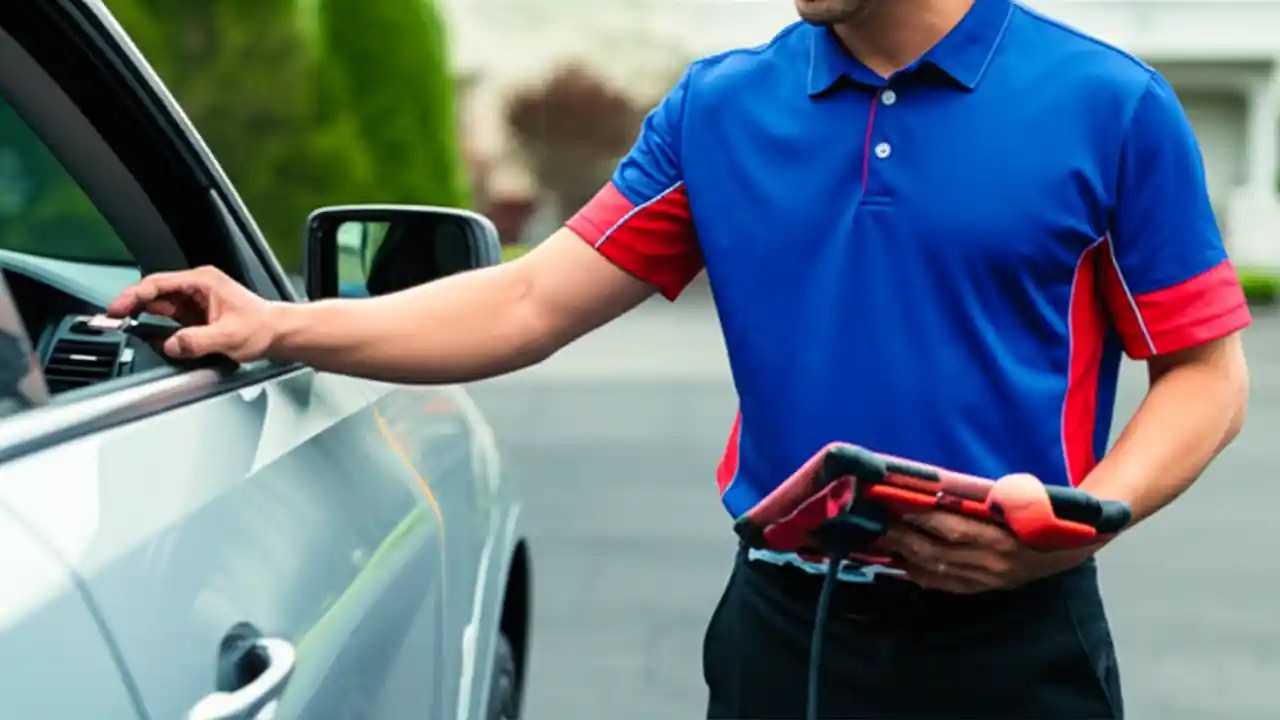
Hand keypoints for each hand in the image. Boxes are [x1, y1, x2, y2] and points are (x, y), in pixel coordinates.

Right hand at [107, 266, 276, 361]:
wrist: (279, 335)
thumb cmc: (262, 328)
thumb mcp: (229, 336)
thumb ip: (197, 340)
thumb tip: (171, 344)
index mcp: (203, 282)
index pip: (159, 283)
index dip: (134, 295)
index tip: (117, 308)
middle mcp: (197, 289)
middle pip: (154, 293)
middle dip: (132, 305)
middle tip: (112, 320)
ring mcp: (195, 303)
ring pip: (159, 306)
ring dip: (142, 316)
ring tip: (123, 327)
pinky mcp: (196, 318)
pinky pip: (169, 320)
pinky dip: (156, 327)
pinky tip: (147, 335)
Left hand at [878, 511, 1096, 593]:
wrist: (1075, 544)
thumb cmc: (1042, 510)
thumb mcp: (1019, 495)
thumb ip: (983, 495)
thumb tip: (938, 487)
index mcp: (1001, 536)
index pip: (950, 527)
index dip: (918, 517)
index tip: (892, 502)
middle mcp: (992, 562)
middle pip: (935, 551)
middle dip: (901, 536)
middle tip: (874, 520)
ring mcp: (988, 578)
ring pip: (936, 569)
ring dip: (905, 555)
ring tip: (880, 539)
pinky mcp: (986, 588)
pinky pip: (946, 585)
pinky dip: (921, 575)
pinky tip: (902, 564)